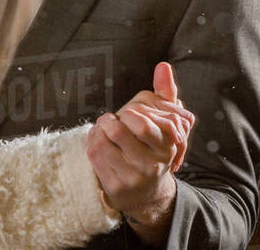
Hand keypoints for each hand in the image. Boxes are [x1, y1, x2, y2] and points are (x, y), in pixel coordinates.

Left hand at [85, 64, 193, 237]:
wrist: (146, 192)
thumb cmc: (152, 148)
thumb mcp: (165, 121)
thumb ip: (165, 93)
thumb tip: (162, 66)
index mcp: (167, 146)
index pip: (142, 122)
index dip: (130, 113)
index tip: (129, 113)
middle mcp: (152, 165)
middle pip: (119, 131)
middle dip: (110, 120)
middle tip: (111, 119)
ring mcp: (133, 178)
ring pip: (102, 142)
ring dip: (98, 130)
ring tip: (104, 129)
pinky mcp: (115, 187)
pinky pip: (94, 155)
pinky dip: (91, 141)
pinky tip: (98, 141)